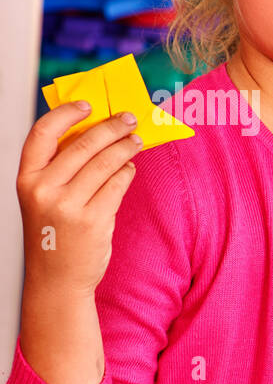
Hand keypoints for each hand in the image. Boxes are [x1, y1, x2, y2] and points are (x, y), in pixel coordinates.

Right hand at [17, 102, 141, 295]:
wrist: (57, 279)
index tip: (88, 105)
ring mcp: (68, 206)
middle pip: (83, 144)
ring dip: (125, 147)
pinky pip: (117, 185)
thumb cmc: (54, 234)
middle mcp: (43, 190)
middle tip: (128, 119)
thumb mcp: (43, 198)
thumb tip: (95, 133)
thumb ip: (61, 169)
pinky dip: (127, 172)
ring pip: (105, 163)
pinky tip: (129, 167)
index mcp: (26, 179)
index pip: (43, 133)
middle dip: (110, 127)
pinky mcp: (93, 220)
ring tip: (136, 140)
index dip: (66, 113)